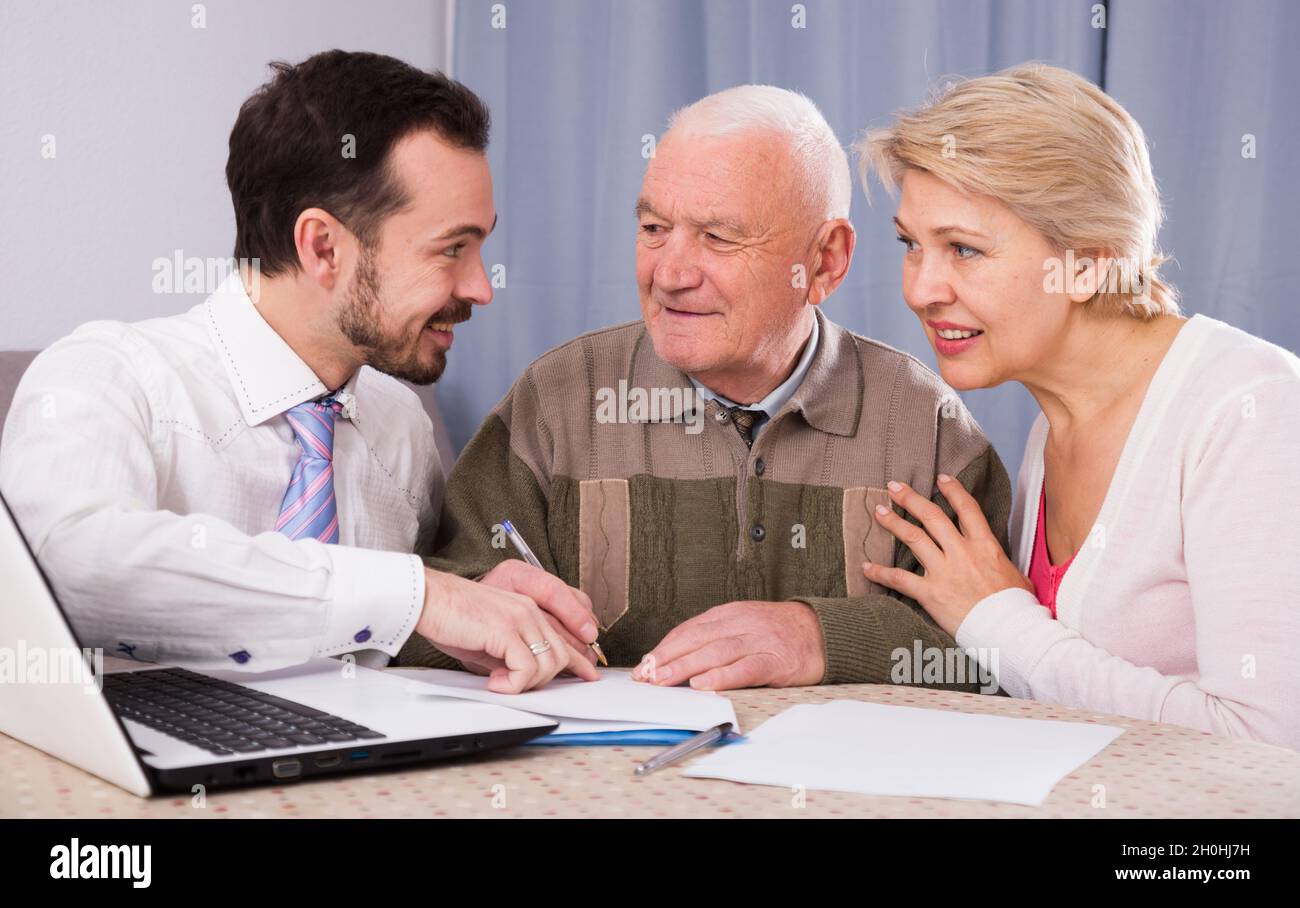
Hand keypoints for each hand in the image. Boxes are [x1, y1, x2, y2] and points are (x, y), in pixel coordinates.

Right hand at [415, 567, 599, 692]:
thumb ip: (511, 653)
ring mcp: (520, 618)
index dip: (579, 661)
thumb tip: (522, 677)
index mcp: (528, 608)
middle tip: (518, 687)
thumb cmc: (451, 617)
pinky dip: (513, 684)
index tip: (587, 676)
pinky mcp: (506, 629)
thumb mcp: (489, 638)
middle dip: (545, 680)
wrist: (428, 599)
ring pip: (549, 664)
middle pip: (562, 655)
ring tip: (502, 683)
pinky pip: (526, 668)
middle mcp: (529, 610)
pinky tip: (495, 682)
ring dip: (527, 683)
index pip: (565, 637)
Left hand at [631, 601, 824, 690]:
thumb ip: (714, 637)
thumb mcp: (743, 624)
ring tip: (663, 680)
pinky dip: (721, 677)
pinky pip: (744, 668)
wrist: (821, 632)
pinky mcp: (775, 661)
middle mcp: (741, 623)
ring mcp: (758, 641)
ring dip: (685, 666)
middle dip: (667, 658)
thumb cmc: (777, 633)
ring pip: (715, 652)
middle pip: (697, 639)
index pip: (689, 629)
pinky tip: (702, 684)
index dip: (665, 647)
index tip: (645, 664)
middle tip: (646, 675)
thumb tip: (676, 658)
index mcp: (730, 614)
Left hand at [862, 475, 1032, 637]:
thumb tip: (999, 561)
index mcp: (985, 545)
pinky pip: (899, 579)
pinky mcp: (931, 593)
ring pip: (913, 538)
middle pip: (932, 516)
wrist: (1009, 631)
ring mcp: (944, 571)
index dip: (953, 490)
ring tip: (879, 511)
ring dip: (893, 522)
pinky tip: (866, 567)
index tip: (940, 478)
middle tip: (894, 486)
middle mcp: (962, 553)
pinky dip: (880, 572)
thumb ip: (1001, 562)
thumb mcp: (1017, 575)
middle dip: (911, 498)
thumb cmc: (1017, 607)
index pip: (967, 509)